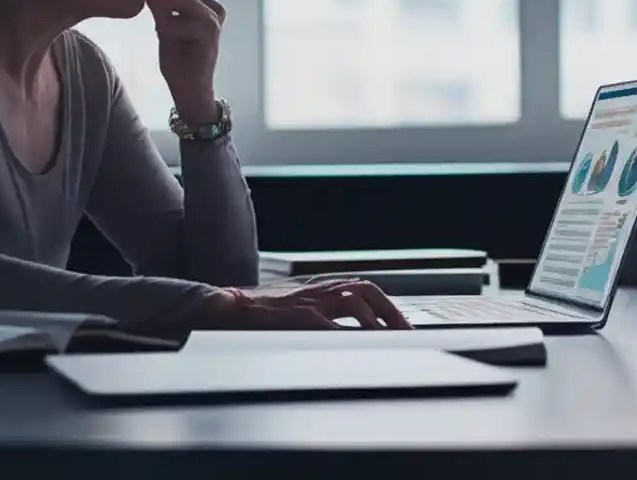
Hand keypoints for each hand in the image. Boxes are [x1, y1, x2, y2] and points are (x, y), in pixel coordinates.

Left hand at [128, 0, 225, 124]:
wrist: (189, 90)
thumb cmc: (177, 59)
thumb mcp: (163, 25)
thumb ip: (158, 4)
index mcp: (205, 3)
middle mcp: (213, 8)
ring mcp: (213, 19)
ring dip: (160, 7)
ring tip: (156, 23)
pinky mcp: (209, 32)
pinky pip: (175, 21)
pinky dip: (166, 28)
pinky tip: (165, 36)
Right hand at [194, 278, 413, 330]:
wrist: (229, 307)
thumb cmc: (262, 314)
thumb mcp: (299, 308)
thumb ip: (323, 315)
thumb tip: (349, 334)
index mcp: (321, 288)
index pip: (363, 288)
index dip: (387, 306)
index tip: (403, 325)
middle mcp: (319, 290)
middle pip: (365, 289)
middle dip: (390, 311)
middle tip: (407, 333)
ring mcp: (309, 301)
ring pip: (353, 302)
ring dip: (376, 322)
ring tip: (390, 342)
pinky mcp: (297, 317)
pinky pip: (330, 324)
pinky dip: (348, 336)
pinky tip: (359, 349)